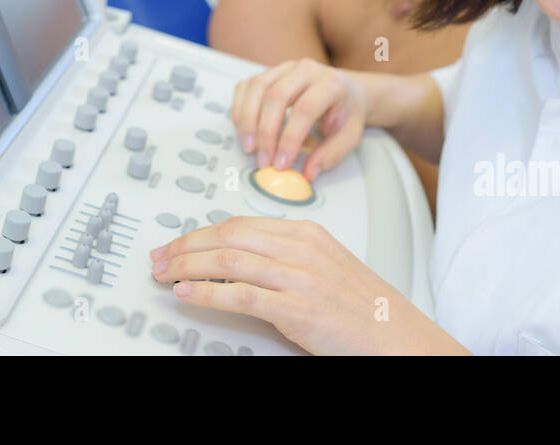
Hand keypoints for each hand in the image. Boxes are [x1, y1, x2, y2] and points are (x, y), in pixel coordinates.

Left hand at [150, 215, 459, 354]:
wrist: (399, 337)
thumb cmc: (365, 309)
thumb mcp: (325, 269)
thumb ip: (287, 259)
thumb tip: (238, 264)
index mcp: (308, 233)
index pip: (240, 223)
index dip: (201, 232)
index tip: (177, 244)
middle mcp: (303, 248)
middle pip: (228, 236)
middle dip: (185, 245)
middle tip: (159, 256)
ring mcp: (301, 277)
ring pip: (228, 260)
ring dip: (187, 266)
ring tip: (163, 273)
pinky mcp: (299, 308)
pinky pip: (241, 294)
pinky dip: (206, 292)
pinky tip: (186, 293)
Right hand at [230, 58, 367, 181]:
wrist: (345, 90)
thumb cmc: (345, 111)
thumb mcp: (349, 136)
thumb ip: (329, 155)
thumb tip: (308, 172)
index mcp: (331, 83)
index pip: (304, 109)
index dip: (289, 138)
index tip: (281, 162)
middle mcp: (306, 69)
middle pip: (276, 96)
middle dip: (265, 133)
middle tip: (264, 160)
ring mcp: (285, 68)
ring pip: (257, 87)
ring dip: (247, 120)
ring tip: (250, 147)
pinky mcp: (270, 72)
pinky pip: (247, 86)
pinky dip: (240, 109)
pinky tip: (243, 130)